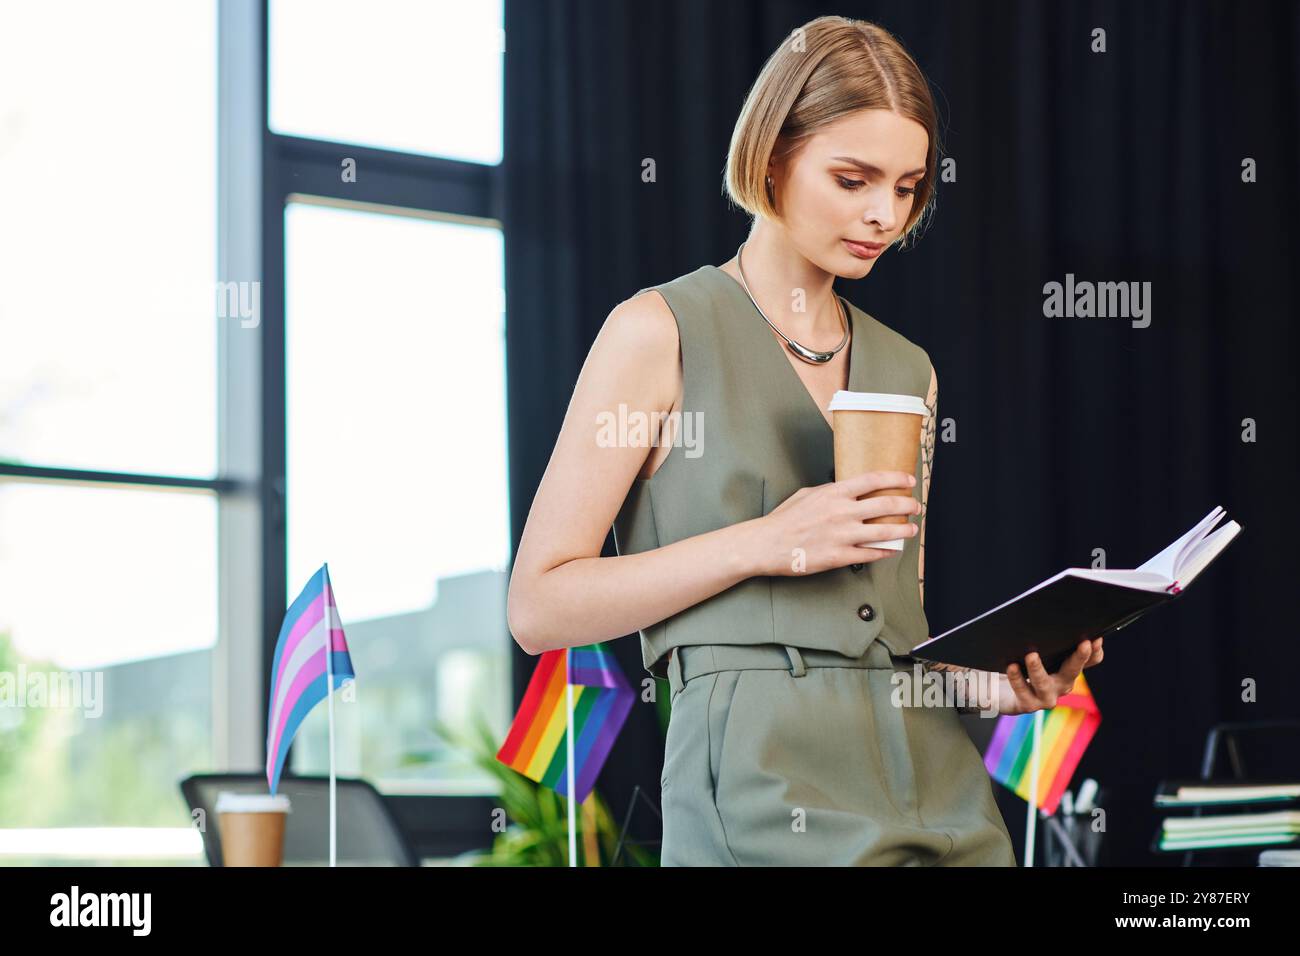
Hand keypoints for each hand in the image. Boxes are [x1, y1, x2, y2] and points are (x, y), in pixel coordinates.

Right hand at [752, 470, 920, 576]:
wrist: (767, 544)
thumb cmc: (783, 519)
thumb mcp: (806, 494)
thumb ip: (830, 491)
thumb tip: (847, 491)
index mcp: (834, 493)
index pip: (873, 480)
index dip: (896, 479)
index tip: (908, 481)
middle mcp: (842, 512)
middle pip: (886, 505)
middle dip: (907, 504)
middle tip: (915, 506)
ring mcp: (842, 535)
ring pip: (884, 532)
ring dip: (903, 530)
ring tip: (911, 529)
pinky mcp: (839, 556)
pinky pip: (870, 554)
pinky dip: (884, 552)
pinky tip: (891, 550)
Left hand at [998, 638, 1104, 715]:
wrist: (998, 689)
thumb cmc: (1022, 663)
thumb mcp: (1039, 648)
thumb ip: (1049, 638)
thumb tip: (1055, 618)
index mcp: (1068, 668)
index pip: (1090, 661)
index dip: (1095, 651)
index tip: (1097, 638)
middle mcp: (1061, 684)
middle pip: (1073, 671)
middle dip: (1079, 657)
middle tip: (1084, 643)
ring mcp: (1046, 696)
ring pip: (1044, 683)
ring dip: (1038, 669)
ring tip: (1031, 655)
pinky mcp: (1027, 704)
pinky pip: (1022, 692)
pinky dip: (1017, 679)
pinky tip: (1012, 667)